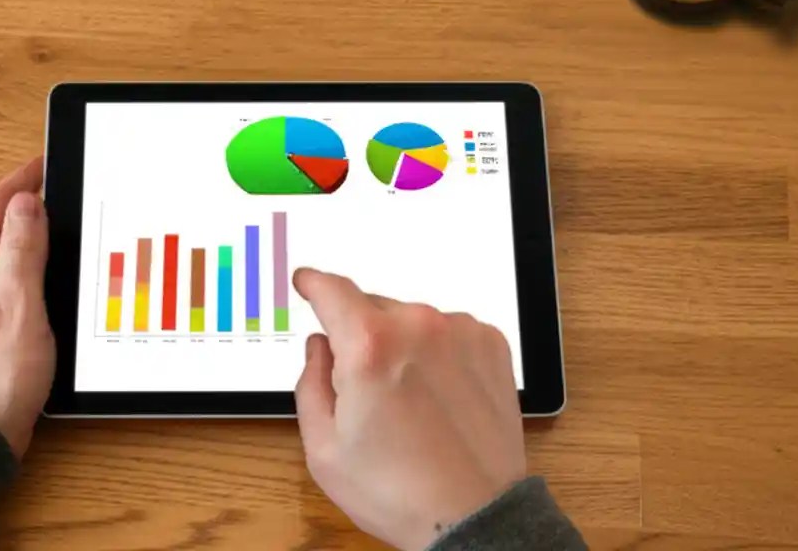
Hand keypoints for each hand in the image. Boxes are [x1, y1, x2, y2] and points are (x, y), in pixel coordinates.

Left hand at [0, 158, 55, 458]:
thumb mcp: (16, 302)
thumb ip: (22, 250)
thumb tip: (26, 202)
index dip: (22, 179)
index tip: (47, 159)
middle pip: (0, 226)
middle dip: (29, 201)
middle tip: (61, 182)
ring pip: (8, 255)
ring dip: (34, 234)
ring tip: (63, 219)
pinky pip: (15, 281)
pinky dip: (36, 267)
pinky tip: (54, 274)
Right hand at [293, 269, 525, 550]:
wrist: (474, 515)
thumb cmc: (400, 490)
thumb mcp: (324, 447)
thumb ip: (310, 382)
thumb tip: (319, 347)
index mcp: (369, 346)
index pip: (332, 290)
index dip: (313, 283)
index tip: (307, 282)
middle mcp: (418, 326)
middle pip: (372, 308)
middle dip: (360, 338)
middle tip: (366, 392)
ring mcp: (460, 332)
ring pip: (411, 321)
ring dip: (402, 346)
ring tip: (409, 403)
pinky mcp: (490, 344)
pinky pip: (448, 332)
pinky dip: (437, 353)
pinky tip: (436, 398)